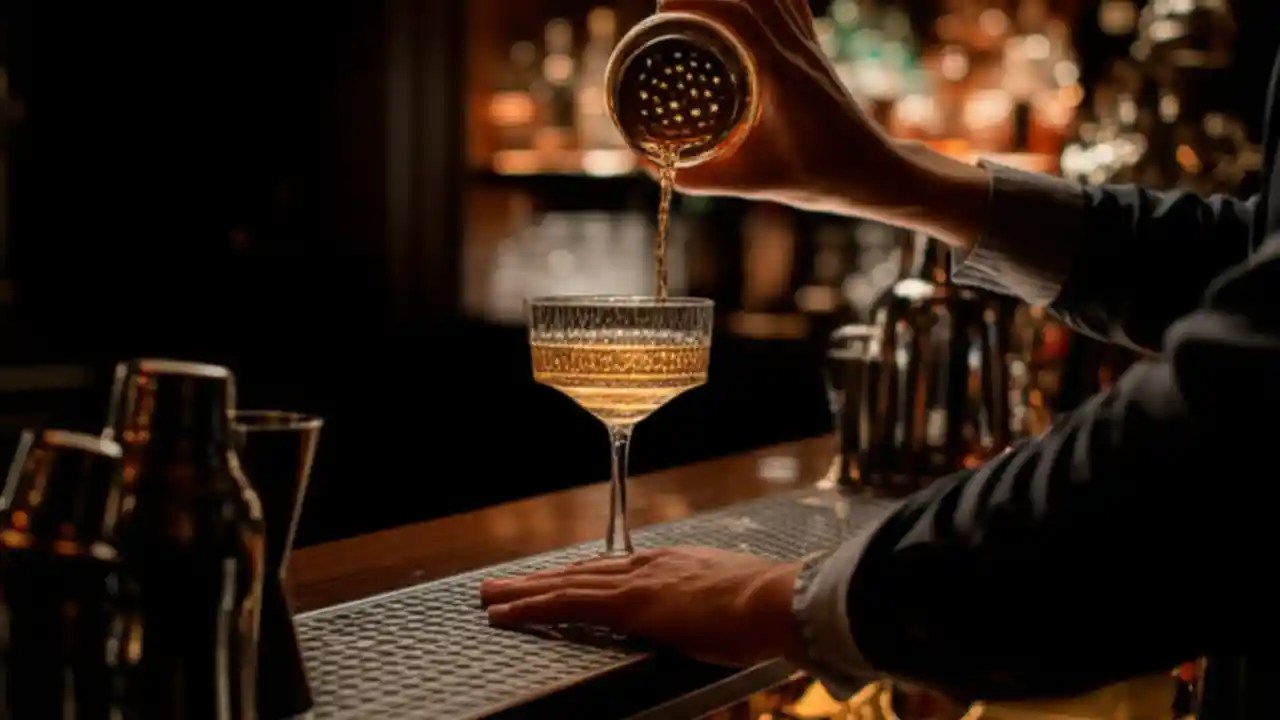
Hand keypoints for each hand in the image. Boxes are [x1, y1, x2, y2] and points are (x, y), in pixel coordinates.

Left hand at [480, 547, 802, 666]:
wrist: (777, 599)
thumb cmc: (768, 609)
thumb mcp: (734, 603)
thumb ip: (713, 611)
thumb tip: (716, 626)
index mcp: (674, 566)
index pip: (614, 571)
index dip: (580, 578)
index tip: (558, 582)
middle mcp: (648, 566)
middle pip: (581, 573)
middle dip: (540, 580)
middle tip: (501, 585)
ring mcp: (636, 583)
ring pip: (565, 584)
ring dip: (523, 591)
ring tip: (489, 597)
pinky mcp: (629, 604)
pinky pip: (567, 604)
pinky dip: (532, 607)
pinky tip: (506, 612)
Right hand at [653, 0, 988, 247]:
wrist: (869, 172)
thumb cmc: (817, 178)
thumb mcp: (751, 183)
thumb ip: (699, 178)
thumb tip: (651, 166)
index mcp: (784, 76)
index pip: (739, 18)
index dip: (699, 3)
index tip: (663, 6)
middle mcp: (798, 52)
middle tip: (668, 7)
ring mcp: (809, 46)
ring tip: (695, 6)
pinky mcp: (813, 49)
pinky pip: (787, 4)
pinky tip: (736, 4)